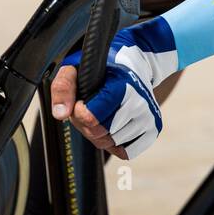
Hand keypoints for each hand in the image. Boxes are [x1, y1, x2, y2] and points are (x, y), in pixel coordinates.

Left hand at [50, 18, 177, 159]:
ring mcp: (149, 117)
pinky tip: (114, 125)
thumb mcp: (77, 67)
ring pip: (111, 143)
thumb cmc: (104, 66)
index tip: (81, 100)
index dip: (78, 111)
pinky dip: (116, 143)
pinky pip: (126, 151)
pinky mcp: (153, 129)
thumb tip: (61, 114)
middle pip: (99, 134)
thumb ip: (63, 87)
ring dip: (100, 134)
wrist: (134, 62)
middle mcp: (140, 102)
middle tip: (90, 107)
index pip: (91, 117)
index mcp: (123, 85)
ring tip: (103, 113)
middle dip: (87, 124)